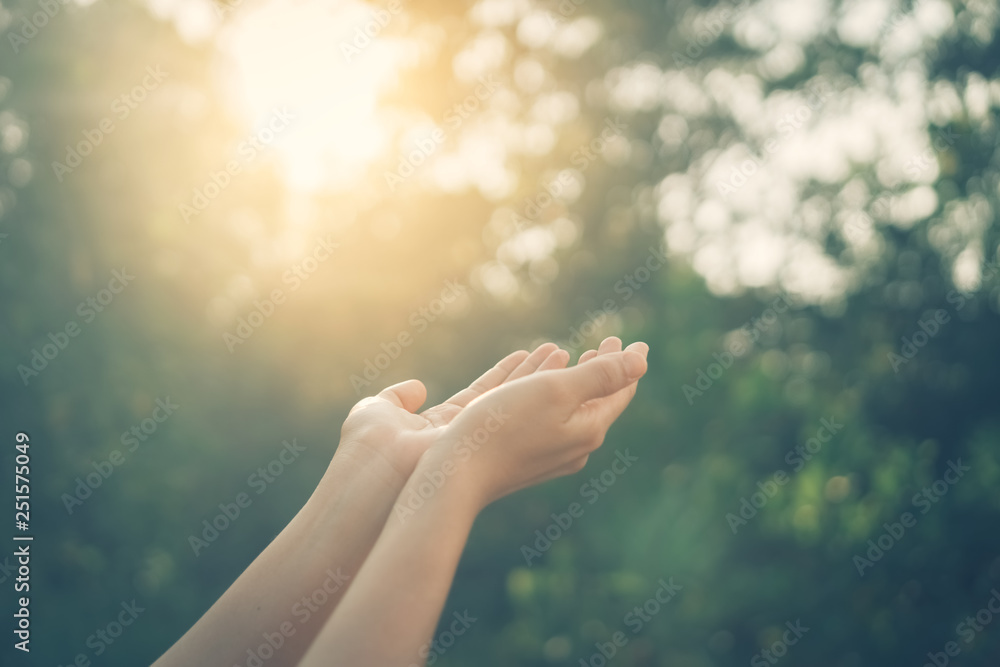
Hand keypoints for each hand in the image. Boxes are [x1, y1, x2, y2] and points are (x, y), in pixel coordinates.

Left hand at [334, 343, 572, 486]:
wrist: (375, 479)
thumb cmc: (368, 449)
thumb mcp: (378, 409)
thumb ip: (398, 396)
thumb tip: (417, 387)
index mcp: (438, 429)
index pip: (478, 397)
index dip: (502, 376)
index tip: (524, 354)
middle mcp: (467, 437)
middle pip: (507, 399)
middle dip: (532, 375)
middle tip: (560, 352)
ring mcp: (483, 443)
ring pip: (520, 403)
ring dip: (544, 378)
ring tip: (564, 354)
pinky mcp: (494, 444)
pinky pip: (521, 407)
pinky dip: (540, 386)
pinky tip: (559, 368)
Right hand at [426, 337, 648, 509]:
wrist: (455, 476)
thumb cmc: (504, 427)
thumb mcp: (557, 391)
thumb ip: (600, 375)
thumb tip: (641, 363)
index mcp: (588, 431)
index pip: (619, 393)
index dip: (628, 364)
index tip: (637, 342)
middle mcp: (572, 446)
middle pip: (595, 402)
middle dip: (602, 369)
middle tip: (607, 343)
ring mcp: (544, 453)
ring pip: (565, 407)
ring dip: (570, 377)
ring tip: (569, 355)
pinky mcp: (517, 453)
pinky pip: (537, 413)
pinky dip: (540, 388)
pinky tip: (527, 375)